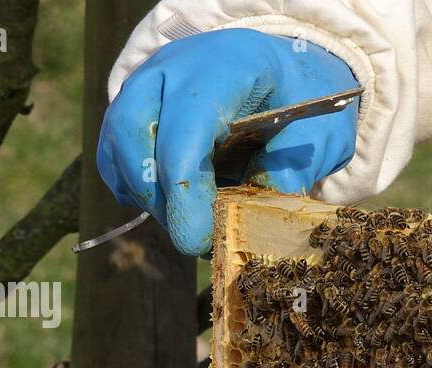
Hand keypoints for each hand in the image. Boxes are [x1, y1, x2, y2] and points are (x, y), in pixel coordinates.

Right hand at [97, 29, 358, 255]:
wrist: (285, 74)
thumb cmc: (302, 103)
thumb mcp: (317, 136)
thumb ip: (288, 175)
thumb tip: (253, 224)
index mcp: (226, 66)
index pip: (186, 130)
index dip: (185, 192)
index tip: (198, 239)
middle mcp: (175, 65)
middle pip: (133, 129)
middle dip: (158, 195)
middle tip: (191, 235)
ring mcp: (148, 81)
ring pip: (118, 141)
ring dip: (146, 195)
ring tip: (188, 222)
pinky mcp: (134, 103)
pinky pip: (114, 150)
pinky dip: (134, 186)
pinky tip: (168, 207)